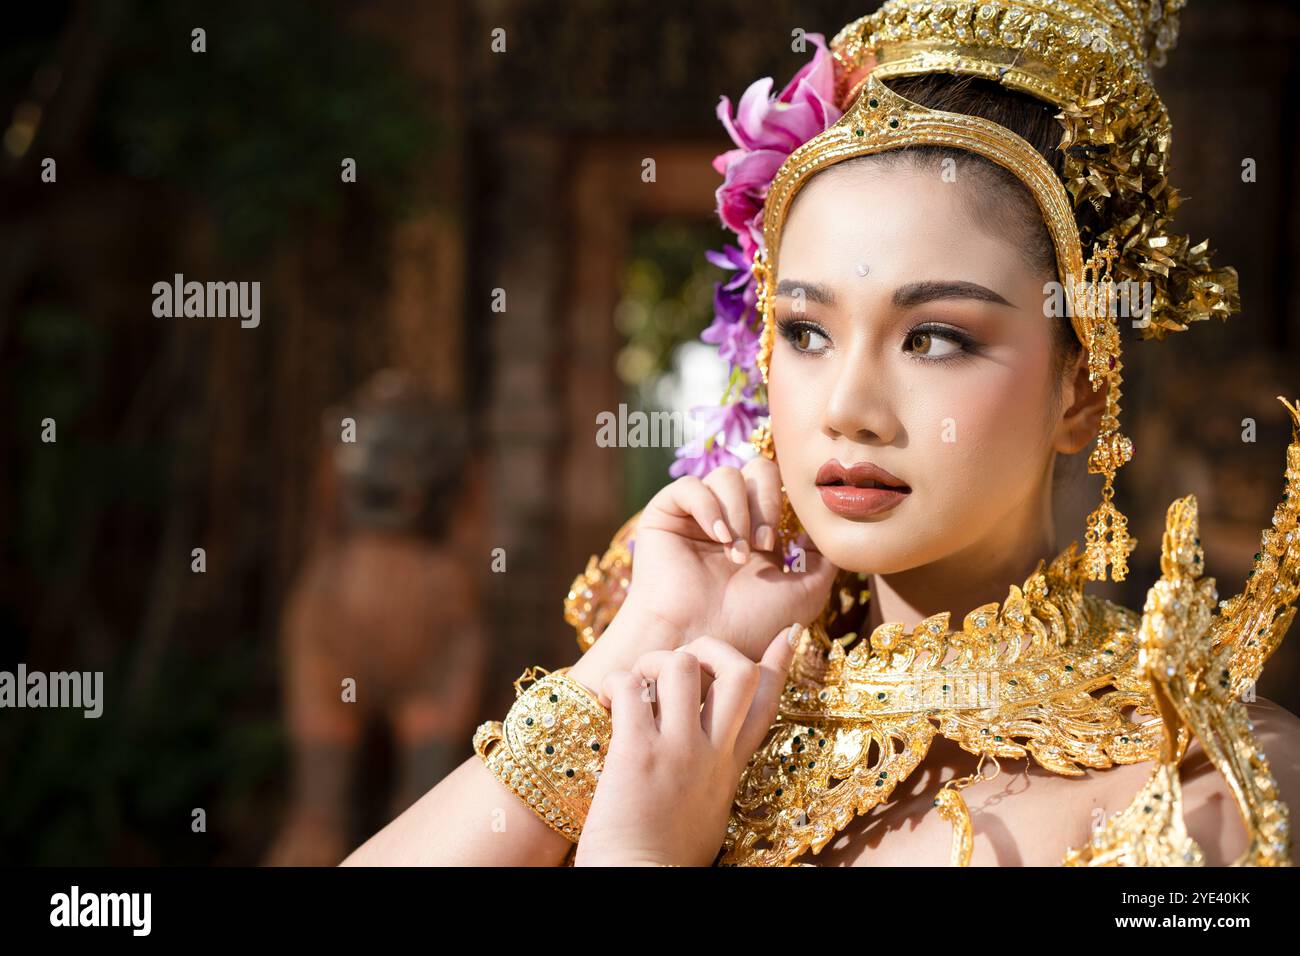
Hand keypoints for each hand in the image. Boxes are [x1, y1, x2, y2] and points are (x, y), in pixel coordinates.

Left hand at [573, 627, 799, 866]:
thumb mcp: (710, 809)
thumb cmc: (666, 854)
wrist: (641, 883)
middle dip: (709, 650)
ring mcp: (678, 751)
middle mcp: (712, 754)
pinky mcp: (637, 753)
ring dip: (653, 662)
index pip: (768, 703)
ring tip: (635, 684)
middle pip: (738, 671)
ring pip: (681, 666)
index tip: (790, 632)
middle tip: (681, 663)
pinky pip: (629, 688)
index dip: (780, 662)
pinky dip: (615, 683)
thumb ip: (714, 772)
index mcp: (731, 767)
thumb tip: (711, 747)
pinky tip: (606, 702)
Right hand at [626, 456, 834, 661]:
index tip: (780, 544)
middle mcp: (728, 520)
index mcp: (757, 534)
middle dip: (766, 503)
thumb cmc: (752, 627)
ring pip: (726, 476)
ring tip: (736, 553)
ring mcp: (696, 517)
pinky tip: (717, 536)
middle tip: (763, 543)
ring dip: (739, 512)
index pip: (777, 487)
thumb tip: (817, 529)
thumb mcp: (806, 594)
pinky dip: (709, 507)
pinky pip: (690, 486)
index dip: (784, 504)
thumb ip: (823, 559)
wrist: (702, 644)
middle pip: (756, 470)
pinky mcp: (665, 516)